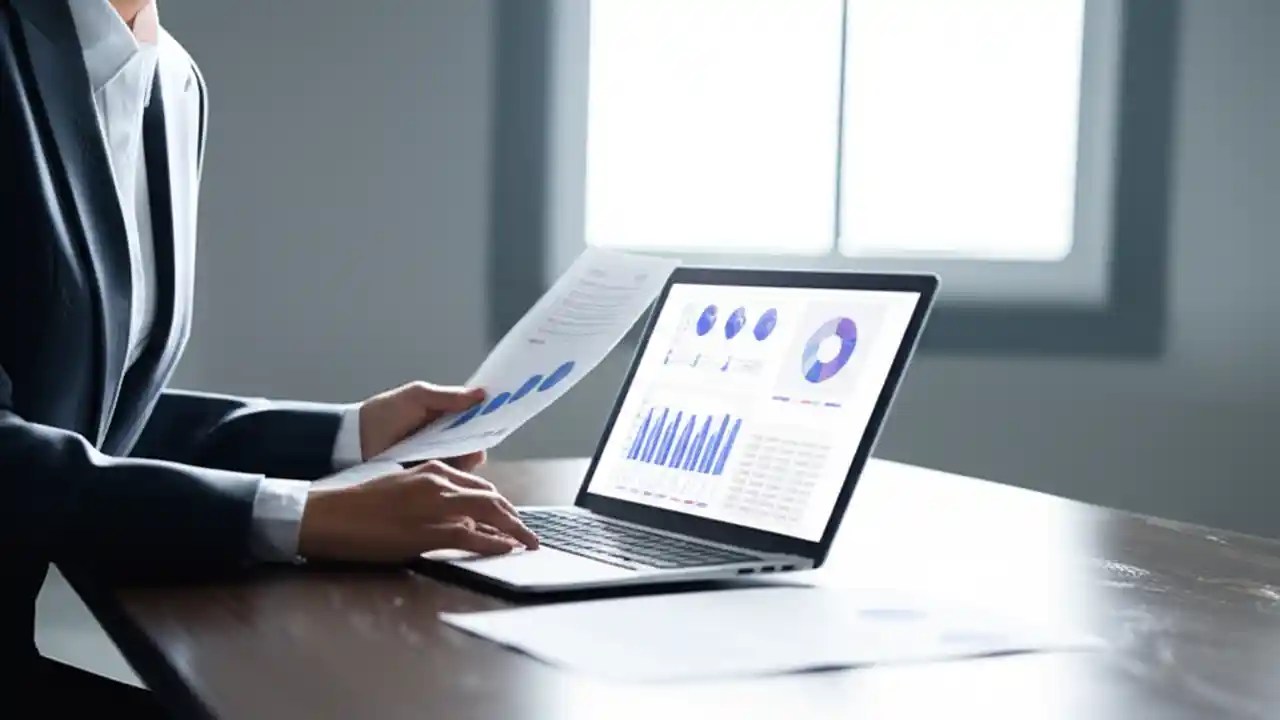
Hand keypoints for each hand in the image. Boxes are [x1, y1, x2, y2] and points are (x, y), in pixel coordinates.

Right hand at [298, 459, 539, 562]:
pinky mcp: (429, 532)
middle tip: (526, 532)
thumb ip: (427, 494)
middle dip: (513, 517)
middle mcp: (439, 484)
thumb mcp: (399, 487)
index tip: (508, 516)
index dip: (498, 503)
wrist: (329, 515)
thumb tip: (449, 513)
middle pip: (491, 498)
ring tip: (527, 543)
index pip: (478, 485)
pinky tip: (506, 550)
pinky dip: (495, 544)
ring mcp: (436, 507)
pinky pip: (473, 538)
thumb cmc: (357, 505)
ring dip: (514, 531)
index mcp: (432, 470)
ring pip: (489, 515)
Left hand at [356, 381, 486, 468]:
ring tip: (462, 461)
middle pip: (474, 442)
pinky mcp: (428, 479)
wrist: (352, 443)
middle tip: (474, 448)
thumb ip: (448, 397)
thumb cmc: (384, 414)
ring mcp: (437, 459)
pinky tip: (453, 475)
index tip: (499, 418)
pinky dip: (454, 477)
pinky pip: (449, 479)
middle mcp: (445, 438)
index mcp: (444, 416)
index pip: (474, 418)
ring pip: (465, 462)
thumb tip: (482, 394)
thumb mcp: (416, 397)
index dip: (488, 417)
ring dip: (468, 462)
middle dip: (479, 444)